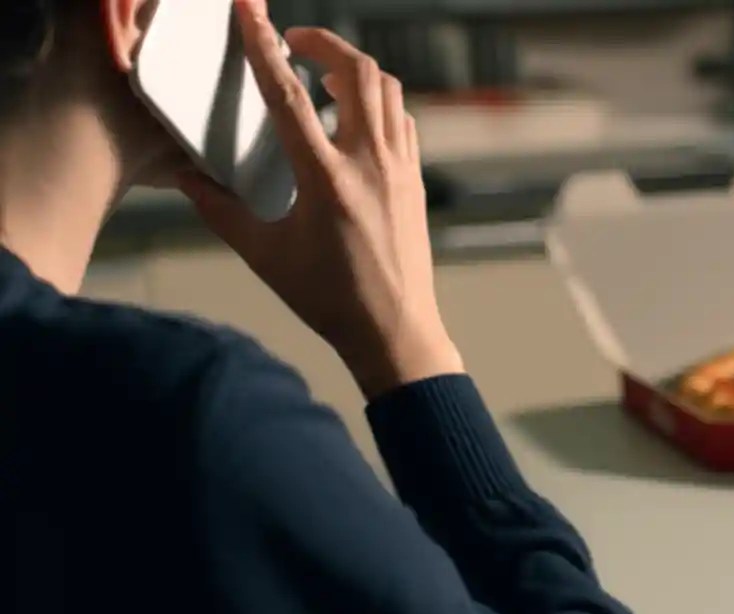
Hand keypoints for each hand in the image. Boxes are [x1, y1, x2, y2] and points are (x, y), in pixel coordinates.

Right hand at [177, 0, 461, 399]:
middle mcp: (369, 164)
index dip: (263, 46)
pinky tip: (355, 115)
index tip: (250, 12)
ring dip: (354, 68)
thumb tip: (188, 179)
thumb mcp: (265, 256)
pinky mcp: (415, 180)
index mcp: (326, 180)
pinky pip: (401, 120)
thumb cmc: (330, 299)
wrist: (395, 330)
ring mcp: (400, 169)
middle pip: (357, 71)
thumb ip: (221, 212)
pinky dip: (379, 101)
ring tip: (322, 73)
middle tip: (292, 42)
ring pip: (387, 90)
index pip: (288, 95)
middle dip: (323, 42)